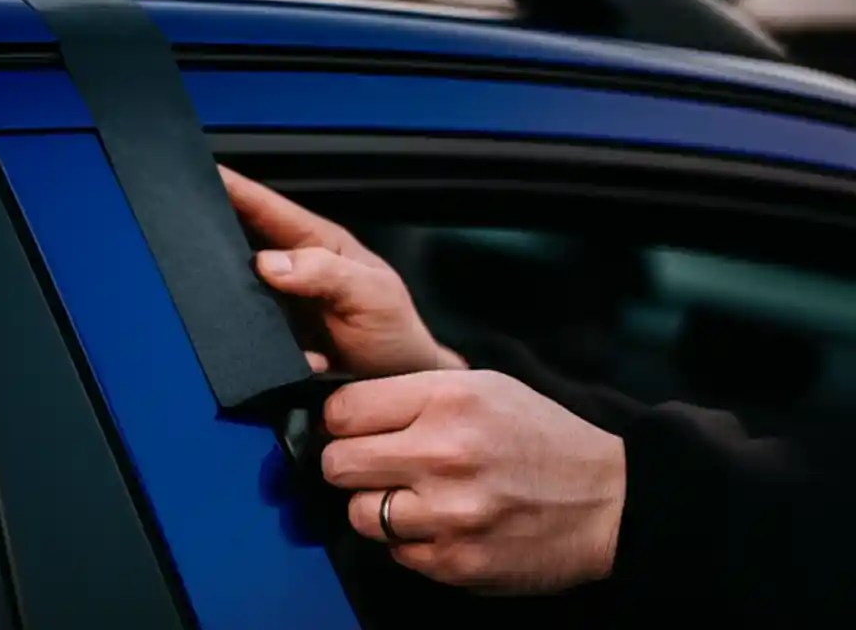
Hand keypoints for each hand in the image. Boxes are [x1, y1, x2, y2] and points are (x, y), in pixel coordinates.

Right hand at [219, 166, 465, 377]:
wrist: (396, 383)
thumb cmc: (395, 331)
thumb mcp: (372, 294)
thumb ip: (327, 273)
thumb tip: (268, 262)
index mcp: (316, 243)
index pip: (267, 207)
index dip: (233, 187)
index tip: (201, 174)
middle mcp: (292, 268)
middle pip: (241, 241)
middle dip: (212, 236)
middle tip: (183, 236)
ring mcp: (279, 301)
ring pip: (235, 286)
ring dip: (223, 293)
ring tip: (205, 293)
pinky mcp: (272, 335)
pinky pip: (244, 328)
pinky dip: (242, 333)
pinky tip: (248, 342)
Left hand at [322, 370, 625, 593]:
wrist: (609, 502)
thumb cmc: (539, 437)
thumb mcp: (482, 387)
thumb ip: (413, 395)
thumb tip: (342, 411)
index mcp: (447, 400)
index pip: (342, 410)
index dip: (342, 420)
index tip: (356, 428)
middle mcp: (443, 455)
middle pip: (338, 464)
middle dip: (348, 464)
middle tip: (375, 465)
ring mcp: (449, 514)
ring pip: (359, 514)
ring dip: (376, 507)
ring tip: (414, 497)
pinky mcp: (456, 561)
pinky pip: (395, 552)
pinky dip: (410, 541)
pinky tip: (442, 524)